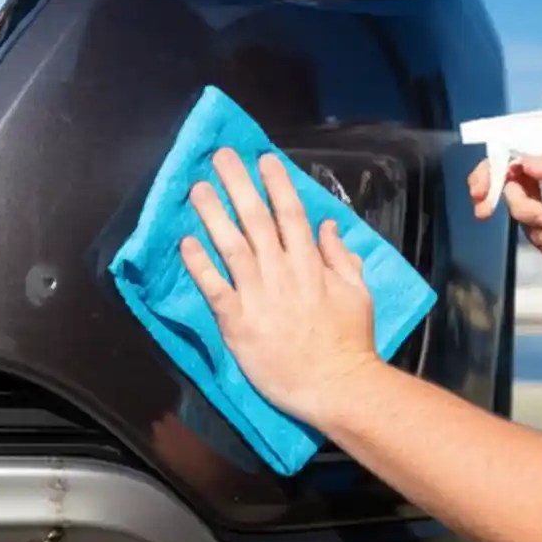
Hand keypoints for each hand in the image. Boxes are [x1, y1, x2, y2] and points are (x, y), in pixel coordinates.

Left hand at [179, 148, 381, 425]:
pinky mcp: (237, 322)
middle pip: (256, 219)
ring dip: (213, 213)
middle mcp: (282, 271)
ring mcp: (258, 295)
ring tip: (198, 188)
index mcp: (311, 264)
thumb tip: (328, 226)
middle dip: (238, 184)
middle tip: (220, 157)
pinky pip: (214, 287)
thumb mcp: (357, 293)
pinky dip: (199, 264)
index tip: (262, 159)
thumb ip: (340, 258)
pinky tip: (185, 242)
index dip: (275, 183)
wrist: (334, 385)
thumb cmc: (349, 342)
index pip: (290, 213)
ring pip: (231, 245)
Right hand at [468, 139, 541, 270]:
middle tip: (483, 209)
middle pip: (507, 176)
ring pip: (515, 206)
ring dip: (525, 217)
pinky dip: (537, 237)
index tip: (483, 182)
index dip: (496, 160)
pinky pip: (528, 232)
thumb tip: (521, 163)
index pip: (520, 147)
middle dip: (493, 191)